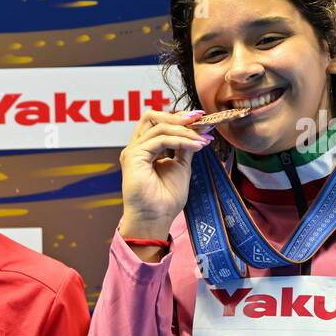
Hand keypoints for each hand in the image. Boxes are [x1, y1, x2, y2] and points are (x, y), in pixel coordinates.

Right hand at [118, 108, 212, 242]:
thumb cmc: (166, 199)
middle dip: (178, 116)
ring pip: (159, 126)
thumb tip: (197, 130)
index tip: (202, 120)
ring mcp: (133, 151)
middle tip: (200, 119)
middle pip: (152, 117)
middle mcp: (137, 148)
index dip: (180, 119)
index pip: (159, 123)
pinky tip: (196, 146)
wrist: (156, 218)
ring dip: (185, 130)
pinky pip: (160, 139)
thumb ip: (184, 147)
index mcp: (146, 150)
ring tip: (202, 139)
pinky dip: (180, 140)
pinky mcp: (133, 156)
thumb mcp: (181, 166)